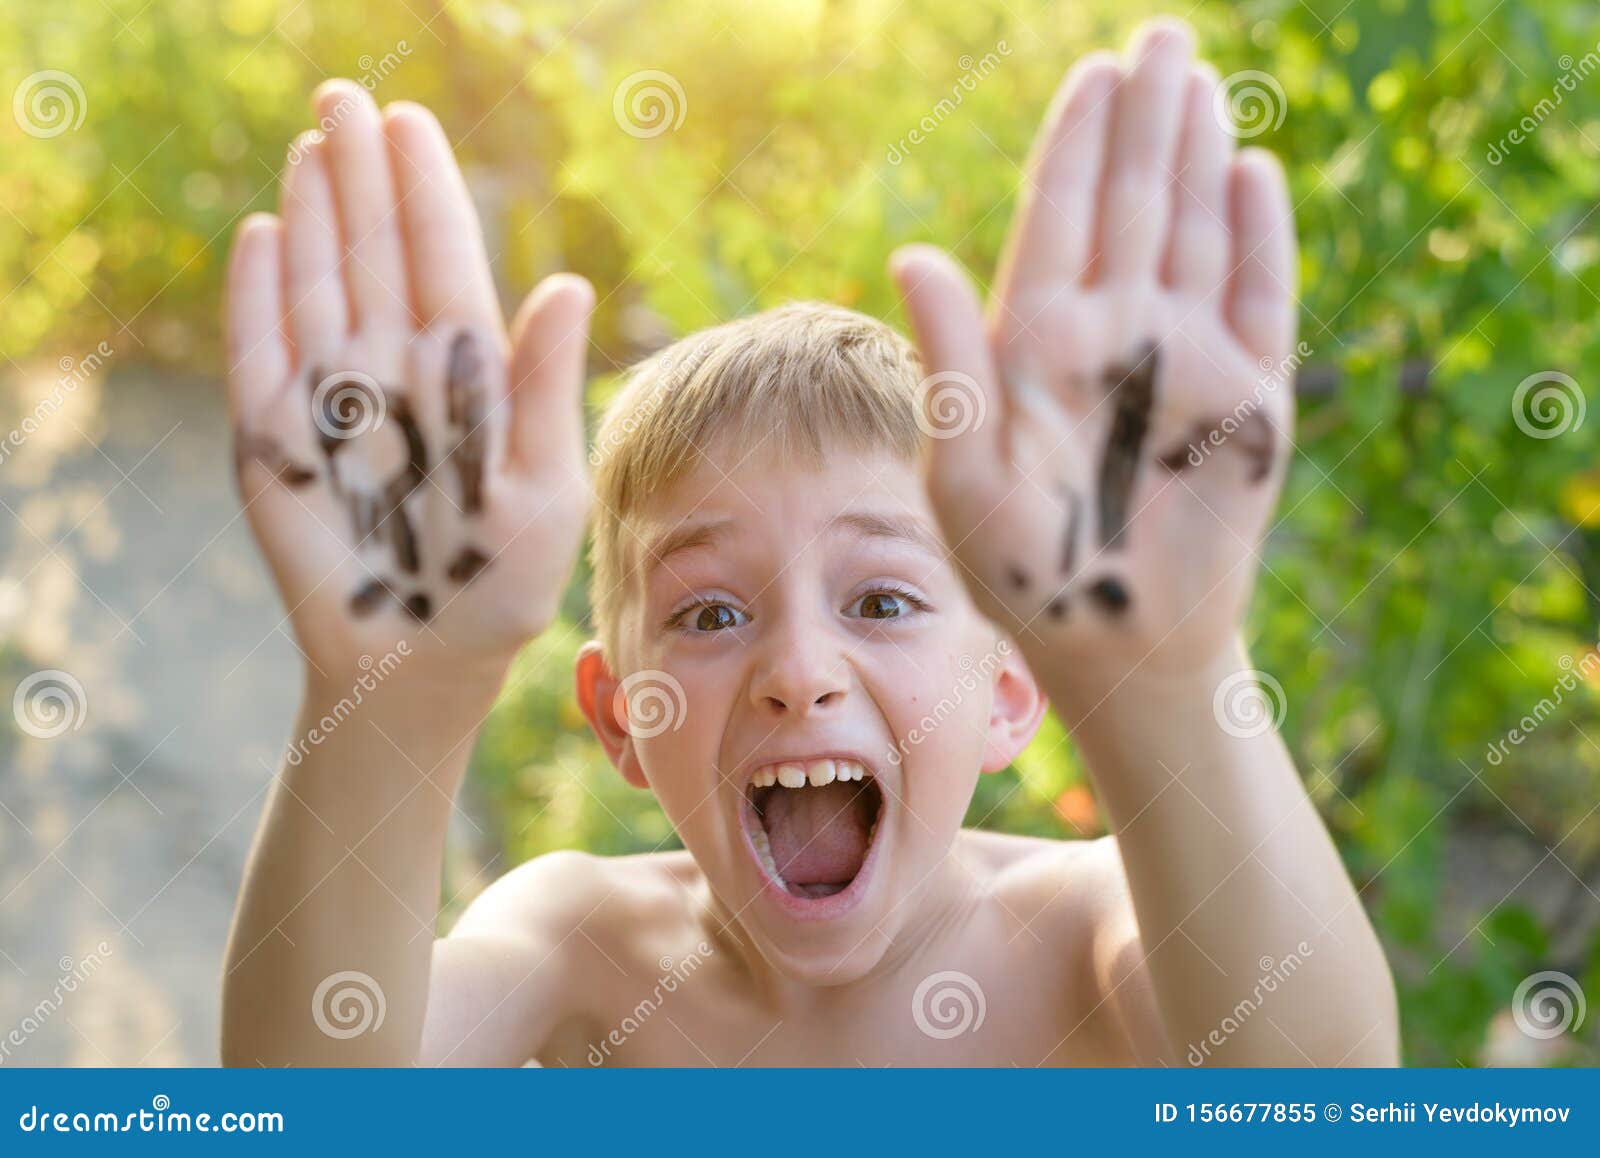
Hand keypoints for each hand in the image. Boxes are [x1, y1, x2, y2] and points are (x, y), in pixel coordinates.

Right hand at [224, 82, 592, 679]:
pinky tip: (266, 234)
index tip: (409, 121)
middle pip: (377, 254)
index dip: (427, 191)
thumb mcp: (544, 488)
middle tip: (344, 98)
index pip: (444, 261)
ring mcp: (334, 398)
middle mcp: (398, 369)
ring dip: (314, 214)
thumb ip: (545, 389)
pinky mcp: (274, 439)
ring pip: (320, 285)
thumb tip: (566, 282)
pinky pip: (261, 353)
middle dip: (361, 176)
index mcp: (468, 373)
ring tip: (312, 144)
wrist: (425, 661)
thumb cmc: (503, 581)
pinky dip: (258, 297)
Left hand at [892, 21, 1295, 686]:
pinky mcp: (1248, 394)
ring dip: (1198, 158)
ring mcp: (1183, 356)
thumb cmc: (1020, 569)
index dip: (1074, 148)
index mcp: (1037, 343)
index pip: (1056, 221)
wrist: (1116, 643)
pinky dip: (1259, 239)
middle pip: (1129, 205)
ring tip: (1198, 83)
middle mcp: (1112, 333)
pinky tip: (1251, 173)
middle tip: (1158, 39)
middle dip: (1144, 123)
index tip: (1091, 74)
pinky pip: (1258, 297)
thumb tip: (912, 253)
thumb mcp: (966, 471)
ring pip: (1193, 232)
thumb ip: (949, 361)